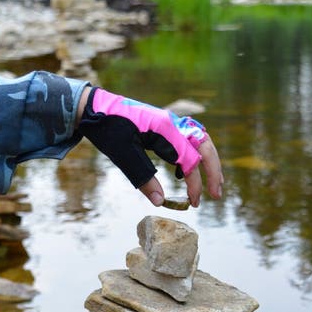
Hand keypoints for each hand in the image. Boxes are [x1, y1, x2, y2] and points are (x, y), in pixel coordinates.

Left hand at [77, 87, 223, 207]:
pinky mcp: (164, 126)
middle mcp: (173, 123)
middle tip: (217, 194)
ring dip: (208, 163)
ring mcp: (170, 123)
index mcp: (165, 129)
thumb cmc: (107, 129)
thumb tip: (160, 202)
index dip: (195, 184)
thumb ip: (142, 178)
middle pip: (205, 147)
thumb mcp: (122, 155)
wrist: (94, 108)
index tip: (194, 203)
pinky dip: (193, 156)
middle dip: (214, 171)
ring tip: (210, 185)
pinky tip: (184, 174)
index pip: (190, 160)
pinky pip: (188, 140)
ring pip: (200, 142)